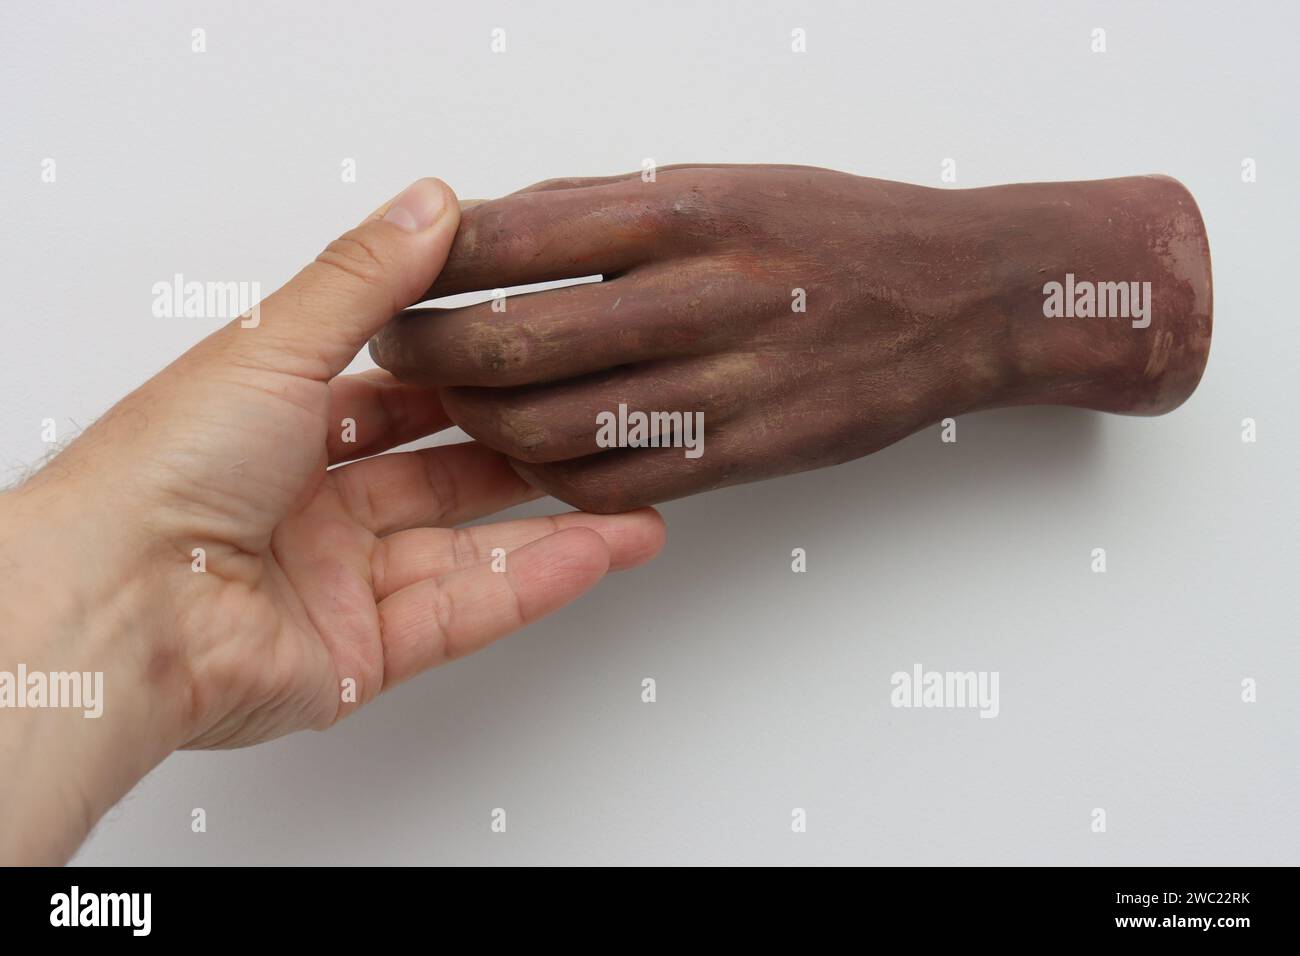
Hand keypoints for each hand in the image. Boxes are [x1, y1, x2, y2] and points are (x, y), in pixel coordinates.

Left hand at [0, 178, 662, 863]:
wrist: (120, 606)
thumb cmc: (163, 472)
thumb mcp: (277, 342)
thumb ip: (366, 279)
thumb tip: (430, 204)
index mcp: (276, 432)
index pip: (392, 402)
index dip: (466, 381)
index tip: (534, 358)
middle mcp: (307, 511)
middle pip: (440, 479)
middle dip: (522, 455)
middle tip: (594, 431)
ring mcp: (336, 586)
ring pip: (467, 551)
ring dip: (553, 526)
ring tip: (631, 503)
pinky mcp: (358, 656)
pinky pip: (462, 611)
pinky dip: (533, 582)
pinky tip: (598, 549)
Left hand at [368, 165, 1211, 511]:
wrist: (962, 299)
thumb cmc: (840, 231)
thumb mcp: (721, 181)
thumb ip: (601, 208)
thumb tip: (486, 226)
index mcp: (683, 208)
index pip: (509, 235)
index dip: (426, 262)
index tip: (394, 275)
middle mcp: (699, 295)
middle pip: (512, 341)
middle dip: (427, 354)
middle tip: (396, 354)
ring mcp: (724, 386)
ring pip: (552, 429)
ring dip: (482, 426)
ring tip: (457, 411)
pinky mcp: (744, 457)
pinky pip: (617, 485)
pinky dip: (554, 480)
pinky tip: (531, 460)